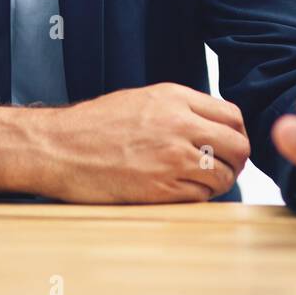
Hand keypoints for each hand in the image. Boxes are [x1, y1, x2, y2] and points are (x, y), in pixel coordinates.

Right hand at [0, 82, 250, 203]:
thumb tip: (212, 126)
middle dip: (236, 160)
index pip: (232, 116)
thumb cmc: (94, 125)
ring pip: (224, 175)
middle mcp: (178, 124)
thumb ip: (179, 108)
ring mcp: (171, 157)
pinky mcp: (160, 188)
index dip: (237, 134)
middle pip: (237, 146)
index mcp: (174, 97)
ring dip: (219, 182)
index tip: (230, 145)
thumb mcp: (141, 100)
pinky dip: (199, 197)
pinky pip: (201, 196)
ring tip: (201, 182)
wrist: (58, 147)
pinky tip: (181, 191)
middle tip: (224, 168)